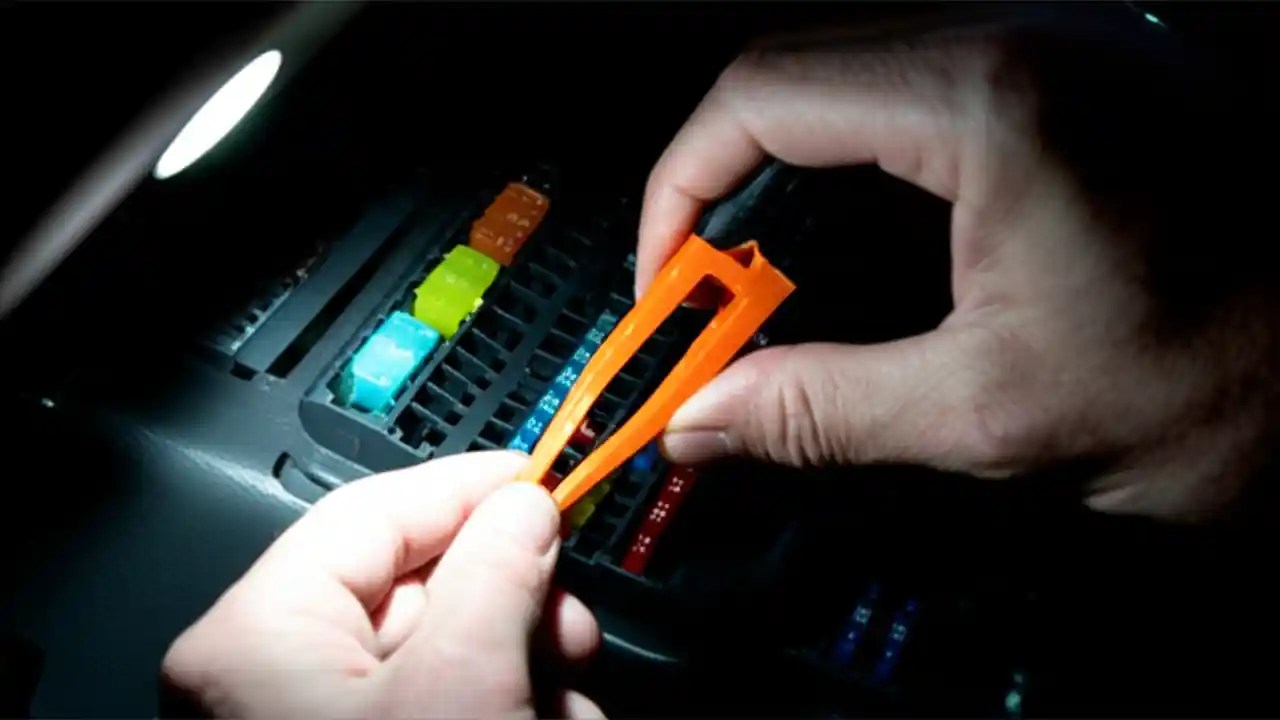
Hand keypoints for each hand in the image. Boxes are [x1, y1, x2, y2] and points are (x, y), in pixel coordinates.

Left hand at [161, 451, 603, 718]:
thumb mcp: (462, 680)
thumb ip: (496, 572)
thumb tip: (524, 506)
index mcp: (254, 637)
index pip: (372, 511)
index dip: (468, 486)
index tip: (541, 478)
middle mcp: (265, 676)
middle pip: (415, 586)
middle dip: (515, 606)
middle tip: (571, 621)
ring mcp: (305, 719)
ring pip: (439, 654)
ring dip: (525, 670)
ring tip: (567, 708)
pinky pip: (434, 704)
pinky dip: (499, 709)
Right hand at [638, 24, 1278, 521]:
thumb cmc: (1225, 380)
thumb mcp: (991, 413)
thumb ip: (820, 410)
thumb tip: (702, 422)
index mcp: (989, 100)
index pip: (758, 99)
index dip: (681, 194)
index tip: (668, 282)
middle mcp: (1018, 44)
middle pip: (791, 79)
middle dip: (724, 192)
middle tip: (710, 299)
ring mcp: (1049, 52)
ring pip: (847, 82)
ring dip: (785, 178)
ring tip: (769, 286)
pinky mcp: (1069, 83)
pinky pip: (913, 95)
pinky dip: (851, 169)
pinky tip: (853, 250)